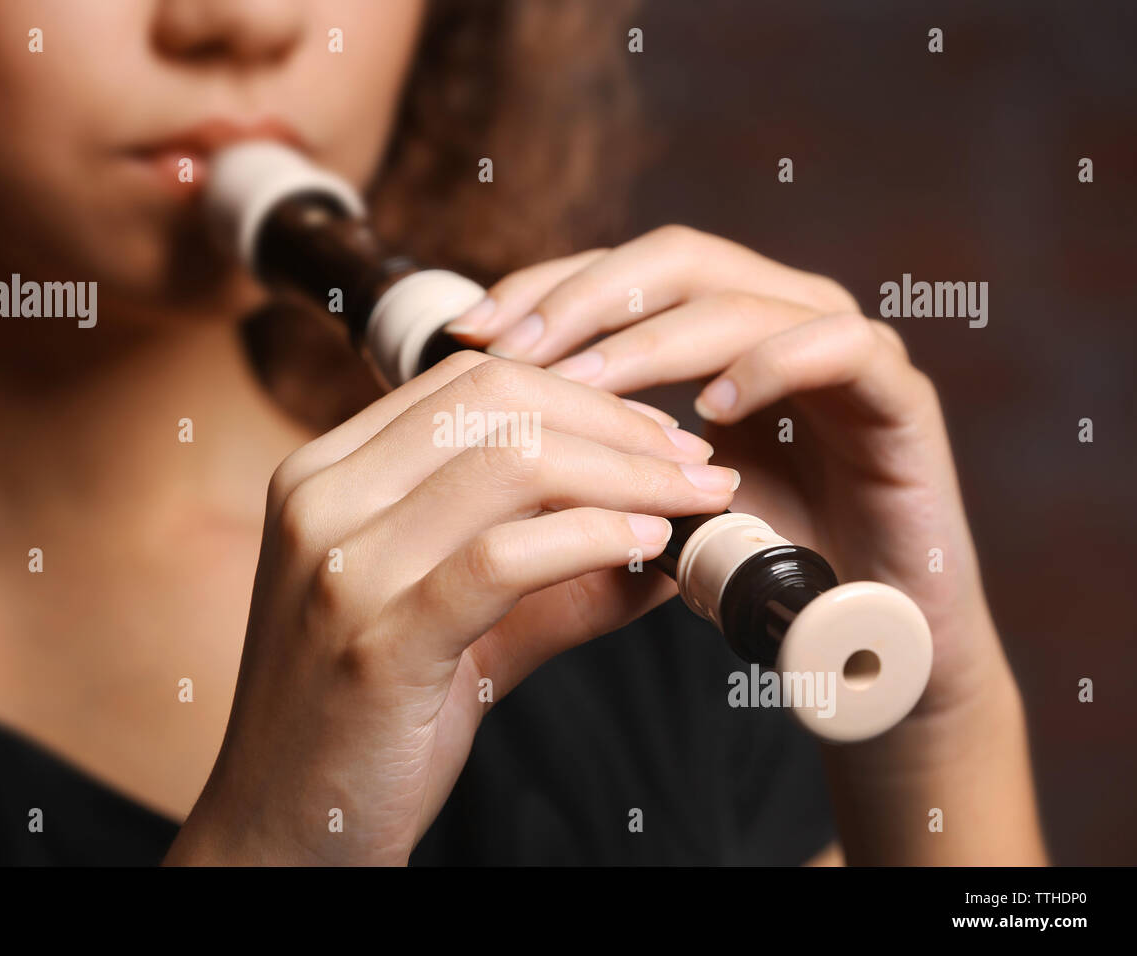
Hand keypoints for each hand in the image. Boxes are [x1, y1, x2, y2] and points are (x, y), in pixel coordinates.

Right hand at [166, 351, 738, 864]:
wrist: (286, 828)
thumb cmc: (366, 720)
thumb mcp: (460, 624)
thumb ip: (554, 577)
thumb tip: (665, 542)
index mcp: (324, 474)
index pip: (468, 382)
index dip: (579, 393)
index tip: (655, 434)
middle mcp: (321, 500)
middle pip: (495, 401)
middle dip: (617, 424)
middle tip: (695, 467)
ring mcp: (341, 566)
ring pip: (510, 463)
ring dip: (625, 476)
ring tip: (691, 505)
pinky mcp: (376, 640)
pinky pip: (504, 558)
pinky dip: (592, 540)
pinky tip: (648, 552)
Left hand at [447, 225, 1010, 720]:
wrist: (864, 625)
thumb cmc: (750, 554)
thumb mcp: (649, 493)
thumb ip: (589, 449)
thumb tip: (472, 430)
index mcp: (716, 322)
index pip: (618, 269)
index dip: (542, 288)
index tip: (467, 332)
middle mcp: (777, 312)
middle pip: (671, 259)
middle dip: (581, 299)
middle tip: (510, 348)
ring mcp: (841, 342)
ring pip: (739, 298)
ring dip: (652, 340)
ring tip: (581, 387)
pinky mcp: (899, 392)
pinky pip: (840, 347)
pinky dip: (774, 366)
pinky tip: (713, 408)